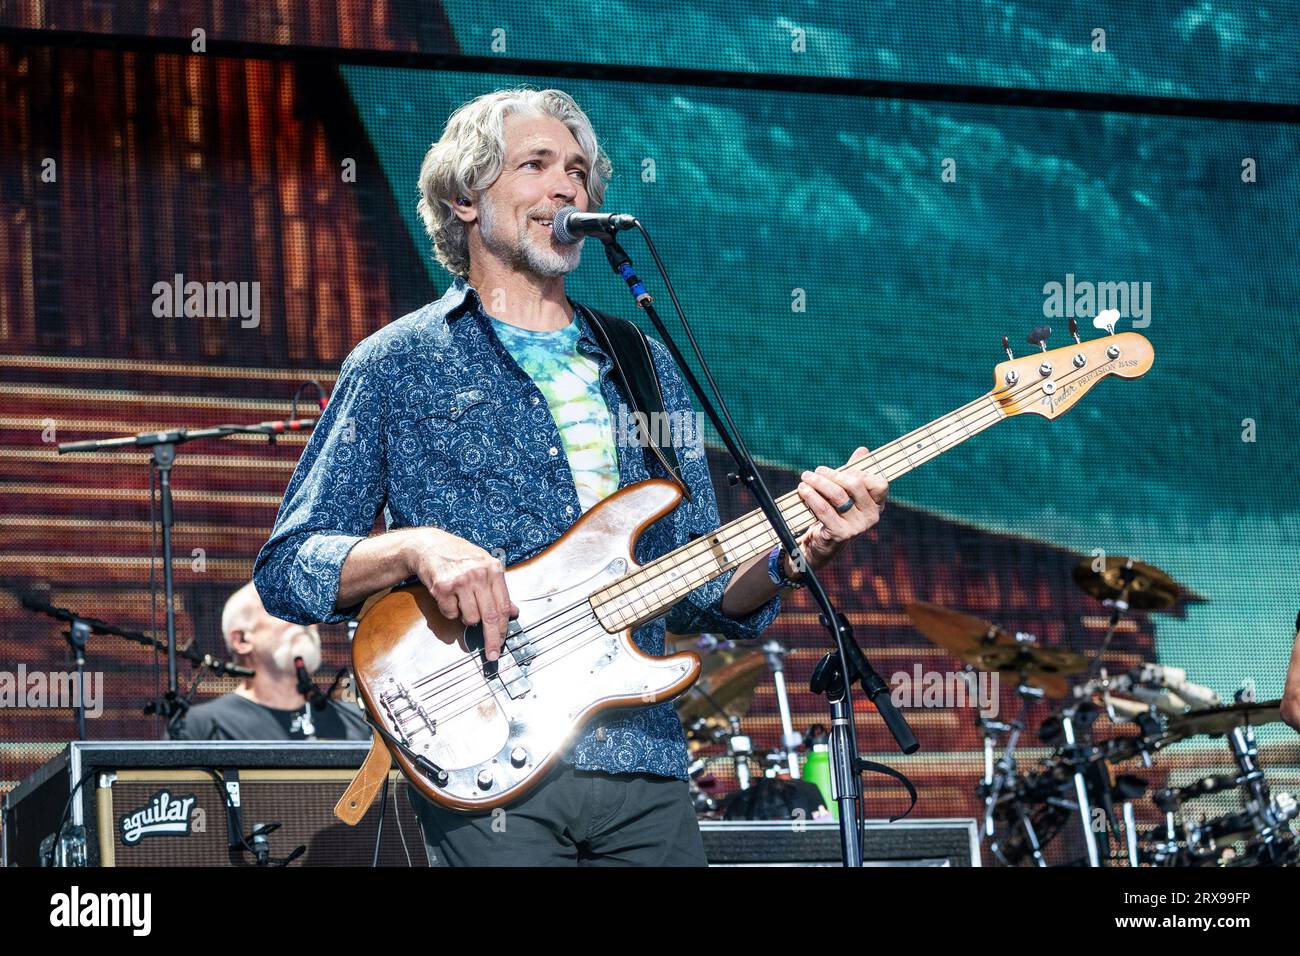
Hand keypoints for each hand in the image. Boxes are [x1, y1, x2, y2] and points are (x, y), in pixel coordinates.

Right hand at [401, 529, 518, 660]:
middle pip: (490, 616)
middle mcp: (479, 575)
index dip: (503, 628)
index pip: (504, 606)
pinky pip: (450, 614)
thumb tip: (514, 612)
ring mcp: (461, 581)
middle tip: (492, 654)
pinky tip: (448, 597)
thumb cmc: (458, 557)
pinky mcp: (443, 588)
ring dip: (466, 618)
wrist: (429, 545)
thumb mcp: (484, 567)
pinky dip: (450, 611)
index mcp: (493, 569)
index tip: (502, 643)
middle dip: (491, 639)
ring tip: (461, 602)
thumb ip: (499, 590)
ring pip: (470, 618)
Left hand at [791, 446, 888, 575]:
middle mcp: (871, 516)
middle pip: (854, 484)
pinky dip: (811, 496)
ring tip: (806, 477)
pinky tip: (803, 489)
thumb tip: (863, 450)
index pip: (880, 484)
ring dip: (818, 482)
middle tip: (816, 471)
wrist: (822, 545)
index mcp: (877, 504)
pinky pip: (824, 509)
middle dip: (833, 474)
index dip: (861, 473)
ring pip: (837, 495)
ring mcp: (857, 527)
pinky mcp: (841, 534)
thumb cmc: (836, 514)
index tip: (843, 471)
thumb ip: (855, 472)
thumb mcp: (847, 493)